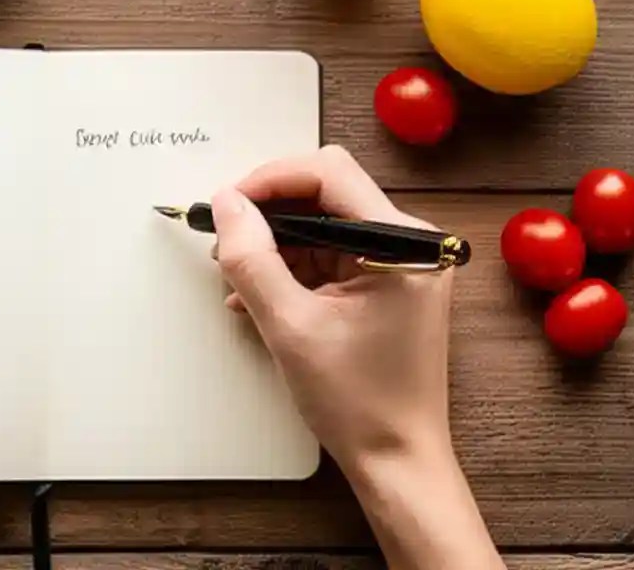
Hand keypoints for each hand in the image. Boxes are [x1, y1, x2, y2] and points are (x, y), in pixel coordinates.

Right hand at [211, 145, 502, 569]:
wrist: (396, 460)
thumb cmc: (359, 402)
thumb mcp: (290, 326)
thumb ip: (253, 259)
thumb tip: (227, 206)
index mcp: (401, 243)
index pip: (329, 173)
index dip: (270, 180)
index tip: (228, 205)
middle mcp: (408, 243)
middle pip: (325, 193)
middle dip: (269, 214)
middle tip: (225, 240)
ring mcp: (399, 264)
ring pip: (322, 224)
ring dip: (276, 244)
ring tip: (235, 277)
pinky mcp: (385, 285)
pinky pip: (329, 255)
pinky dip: (291, 268)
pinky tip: (257, 295)